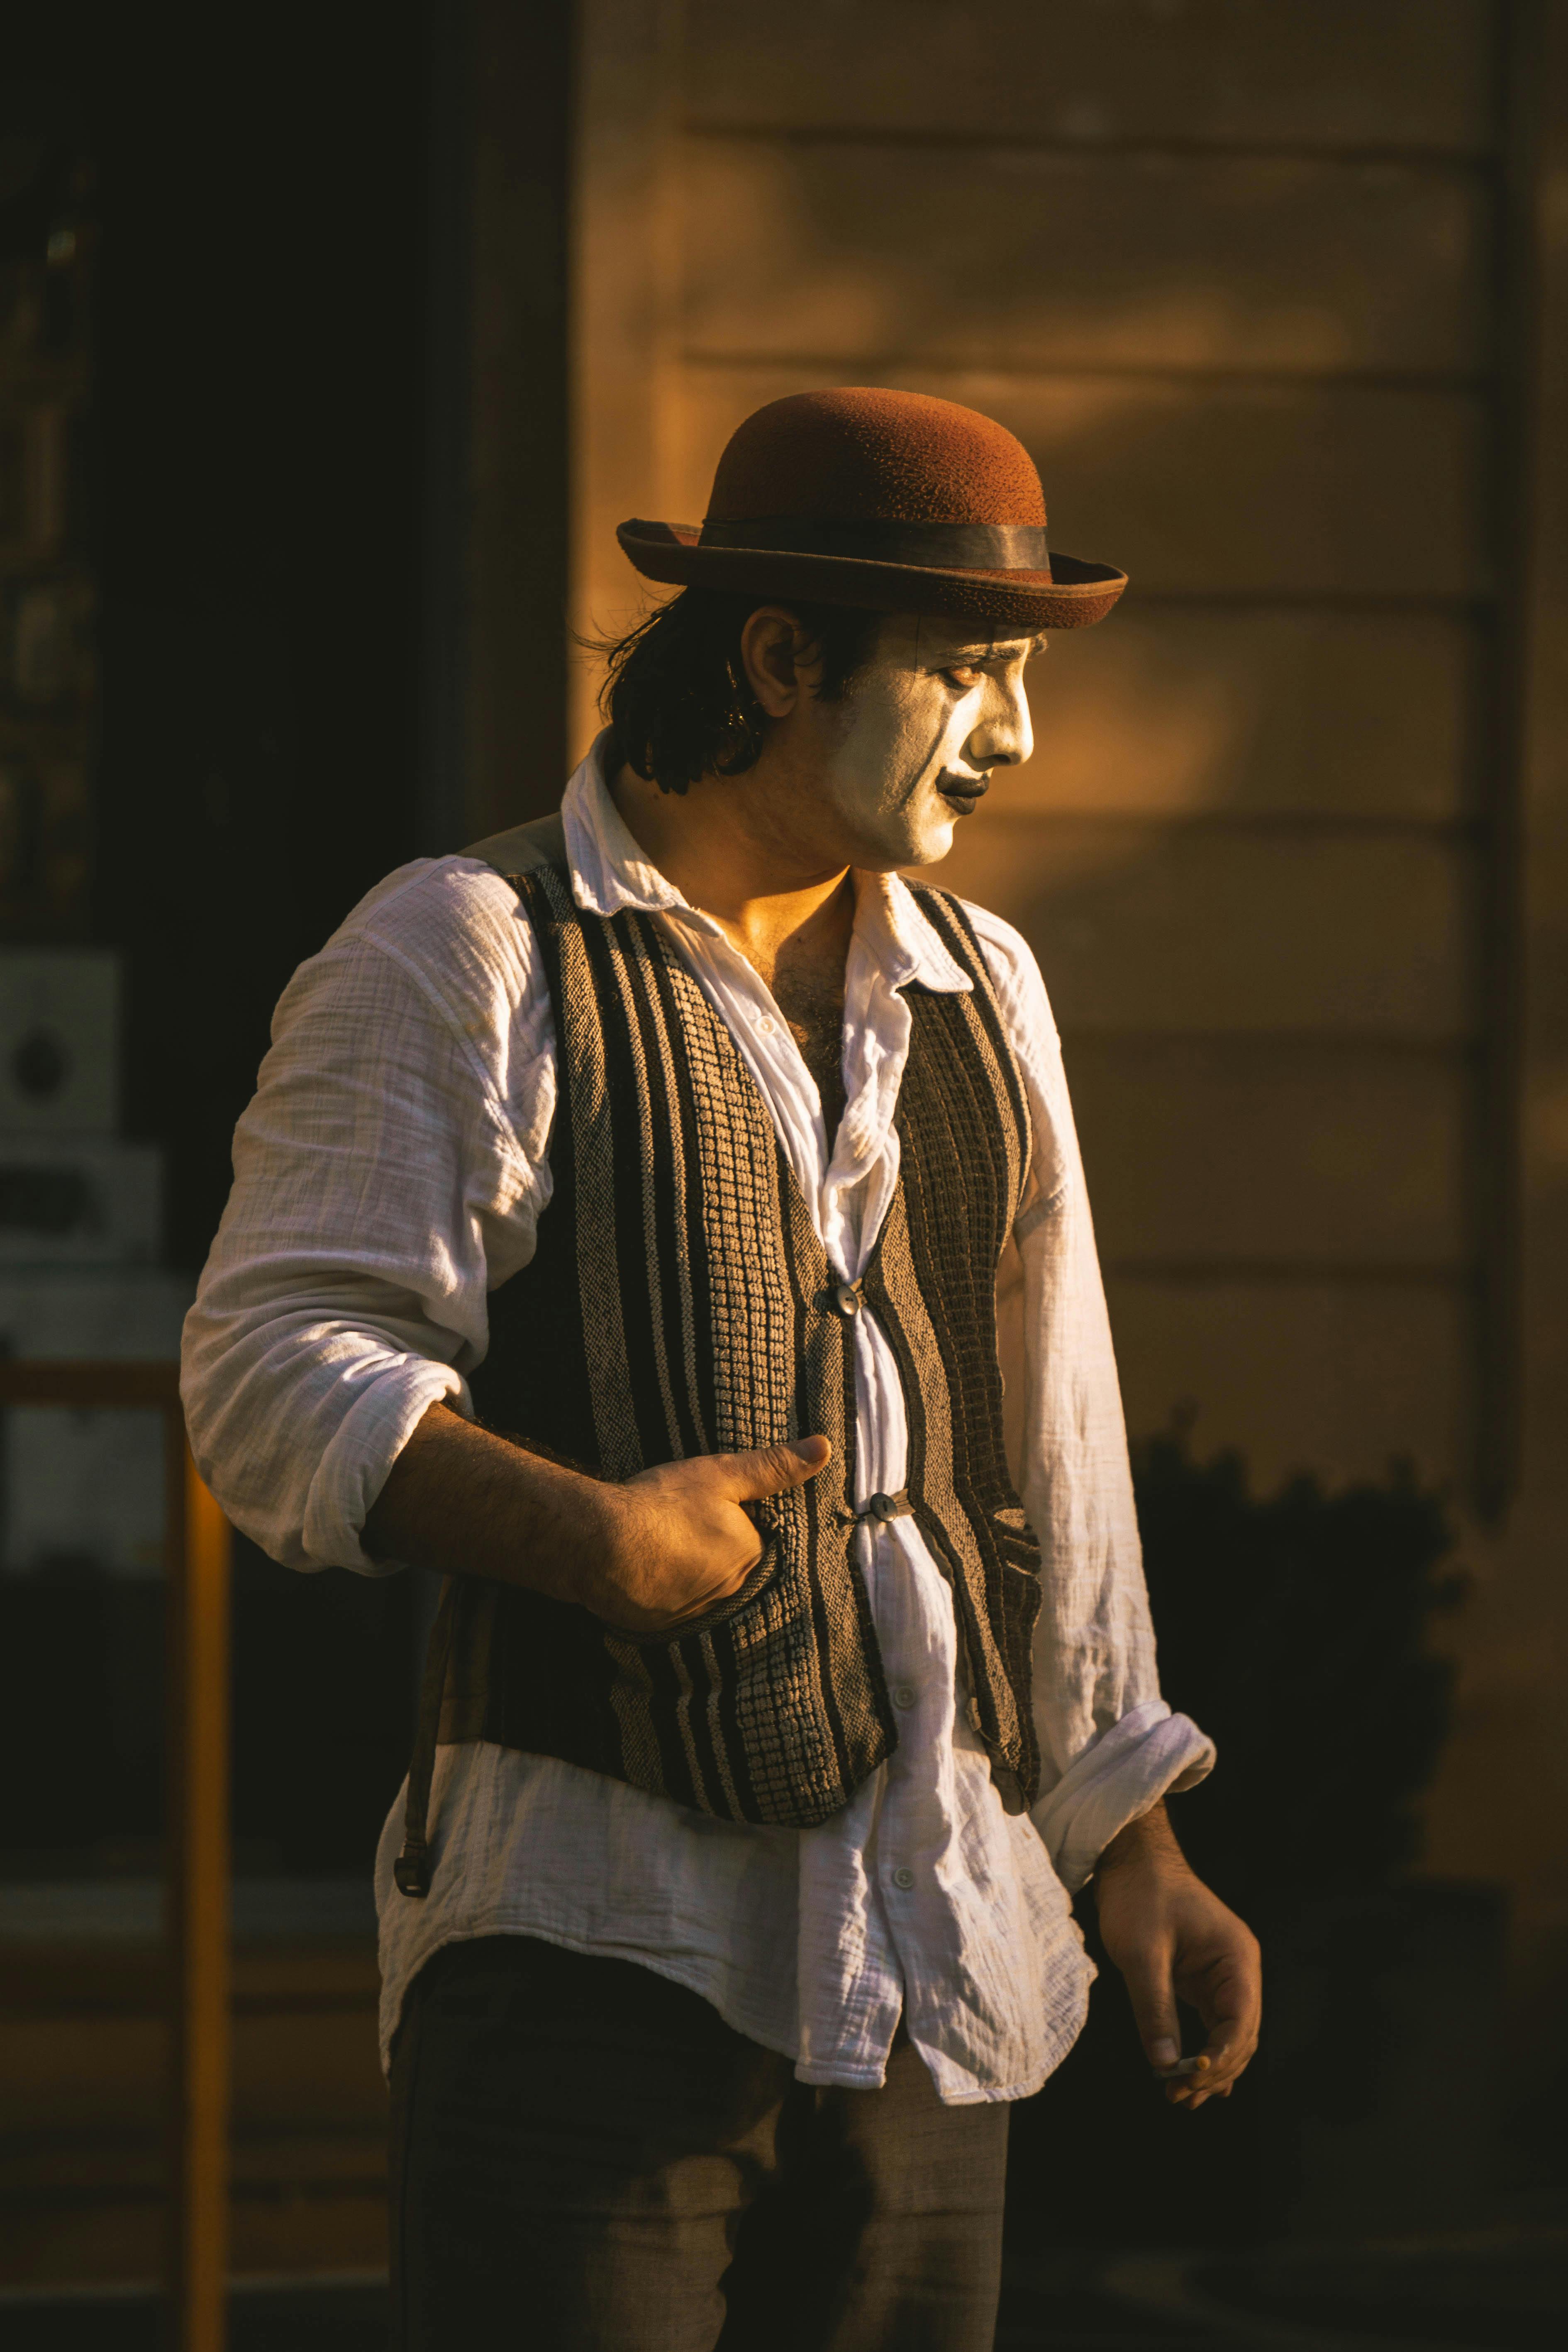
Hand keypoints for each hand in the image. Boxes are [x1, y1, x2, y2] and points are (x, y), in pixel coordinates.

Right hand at [585, 1436, 831, 1633]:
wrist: (599, 1543)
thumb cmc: (662, 1504)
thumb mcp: (721, 1475)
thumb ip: (773, 1466)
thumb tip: (824, 1448)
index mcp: (751, 1557)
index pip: (755, 1541)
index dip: (734, 1523)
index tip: (710, 1512)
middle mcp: (731, 1593)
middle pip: (729, 1569)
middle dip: (711, 1551)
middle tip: (681, 1528)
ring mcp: (695, 1614)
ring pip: (700, 1590)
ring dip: (688, 1575)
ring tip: (663, 1550)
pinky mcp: (661, 1629)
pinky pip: (671, 1609)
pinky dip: (662, 1594)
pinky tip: (646, 1574)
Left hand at [1094, 1802, 1260, 2109]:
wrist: (1132, 1859)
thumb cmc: (1140, 1894)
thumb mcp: (1142, 1953)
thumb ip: (1154, 2009)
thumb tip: (1165, 2064)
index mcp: (1237, 1957)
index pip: (1241, 2023)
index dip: (1218, 2059)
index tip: (1186, 2079)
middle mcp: (1239, 1969)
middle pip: (1241, 2036)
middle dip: (1213, 2070)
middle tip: (1178, 2096)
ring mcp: (1224, 1975)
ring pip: (1229, 2035)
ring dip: (1209, 2067)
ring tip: (1181, 2097)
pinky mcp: (1205, 1979)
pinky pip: (1213, 2024)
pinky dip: (1203, 2051)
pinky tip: (1191, 2078)